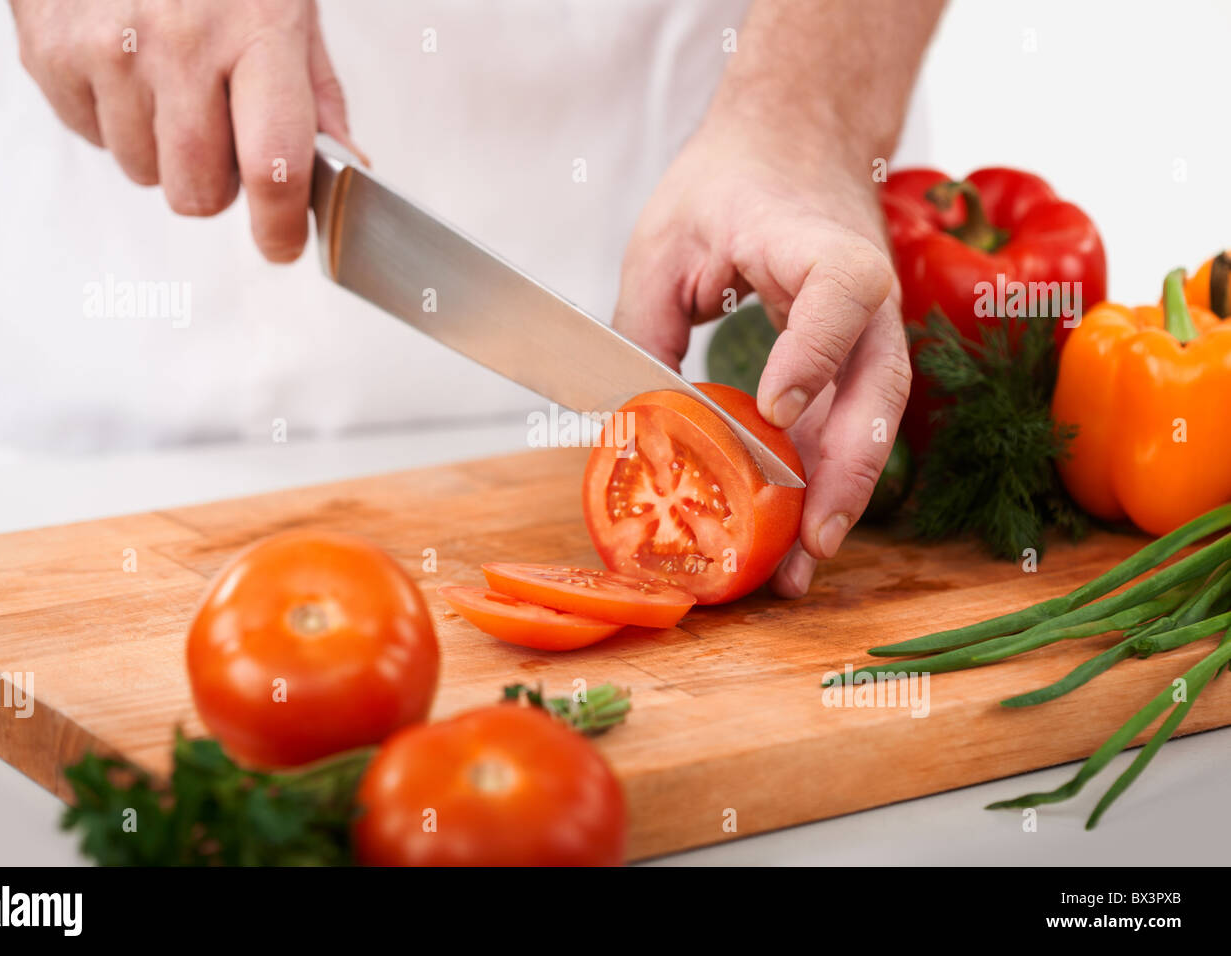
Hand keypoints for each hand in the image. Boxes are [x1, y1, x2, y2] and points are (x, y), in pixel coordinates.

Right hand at [10, 0, 356, 261]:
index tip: (282, 244)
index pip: (274, 167)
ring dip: (162, 149)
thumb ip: (316, 95)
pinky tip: (126, 62)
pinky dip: (112, 116)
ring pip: (142, 172)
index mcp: (256, 31)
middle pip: (198, 192)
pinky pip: (90, 135)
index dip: (280, 225)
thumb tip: (347, 169)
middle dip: (217, 186)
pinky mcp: (50, 51)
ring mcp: (107, 49)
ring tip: (168, 80)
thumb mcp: (289, 5)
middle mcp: (178, 43)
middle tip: (222, 135)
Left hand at [613, 115, 909, 597]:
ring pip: (870, 423)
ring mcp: (870, 331)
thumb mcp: (663, 242)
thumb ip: (647, 327)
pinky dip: (824, 480)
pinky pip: (846, 426)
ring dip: (841, 497)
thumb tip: (630, 424)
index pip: (839, 295)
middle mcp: (866, 295)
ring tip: (802, 568)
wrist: (794, 144)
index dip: (812, 353)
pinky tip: (796, 530)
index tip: (775, 407)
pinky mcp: (854, 360)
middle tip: (811, 544)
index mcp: (823, 243)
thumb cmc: (728, 183)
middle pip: (876, 389)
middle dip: (846, 475)